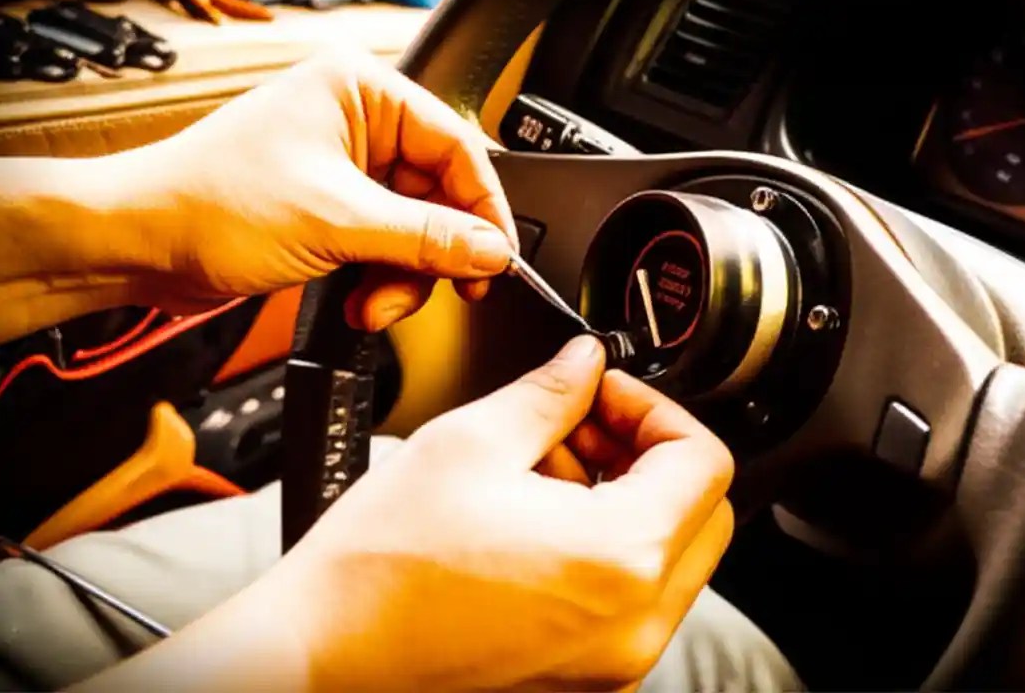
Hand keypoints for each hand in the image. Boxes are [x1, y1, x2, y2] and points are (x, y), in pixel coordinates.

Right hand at [74, 336, 734, 691]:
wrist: (320, 657)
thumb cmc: (376, 571)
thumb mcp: (470, 442)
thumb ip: (551, 392)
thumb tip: (586, 363)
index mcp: (621, 558)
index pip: (704, 460)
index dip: (654, 408)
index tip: (605, 394)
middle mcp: (634, 623)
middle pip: (701, 512)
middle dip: (649, 454)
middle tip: (582, 426)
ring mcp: (614, 661)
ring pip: (669, 557)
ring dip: (628, 500)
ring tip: (544, 474)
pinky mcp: (587, 679)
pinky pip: (631, 602)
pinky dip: (606, 552)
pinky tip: (537, 524)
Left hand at [144, 47, 517, 328]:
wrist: (138, 244)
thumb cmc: (208, 203)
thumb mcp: (338, 221)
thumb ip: (426, 238)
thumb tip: (491, 250)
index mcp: (362, 92)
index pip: (458, 147)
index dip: (485, 209)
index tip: (498, 257)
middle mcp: (358, 123)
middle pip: (440, 196)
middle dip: (434, 254)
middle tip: (447, 290)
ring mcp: (345, 169)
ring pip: (416, 229)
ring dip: (403, 278)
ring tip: (373, 305)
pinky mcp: (331, 209)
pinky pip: (385, 246)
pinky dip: (380, 281)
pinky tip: (358, 301)